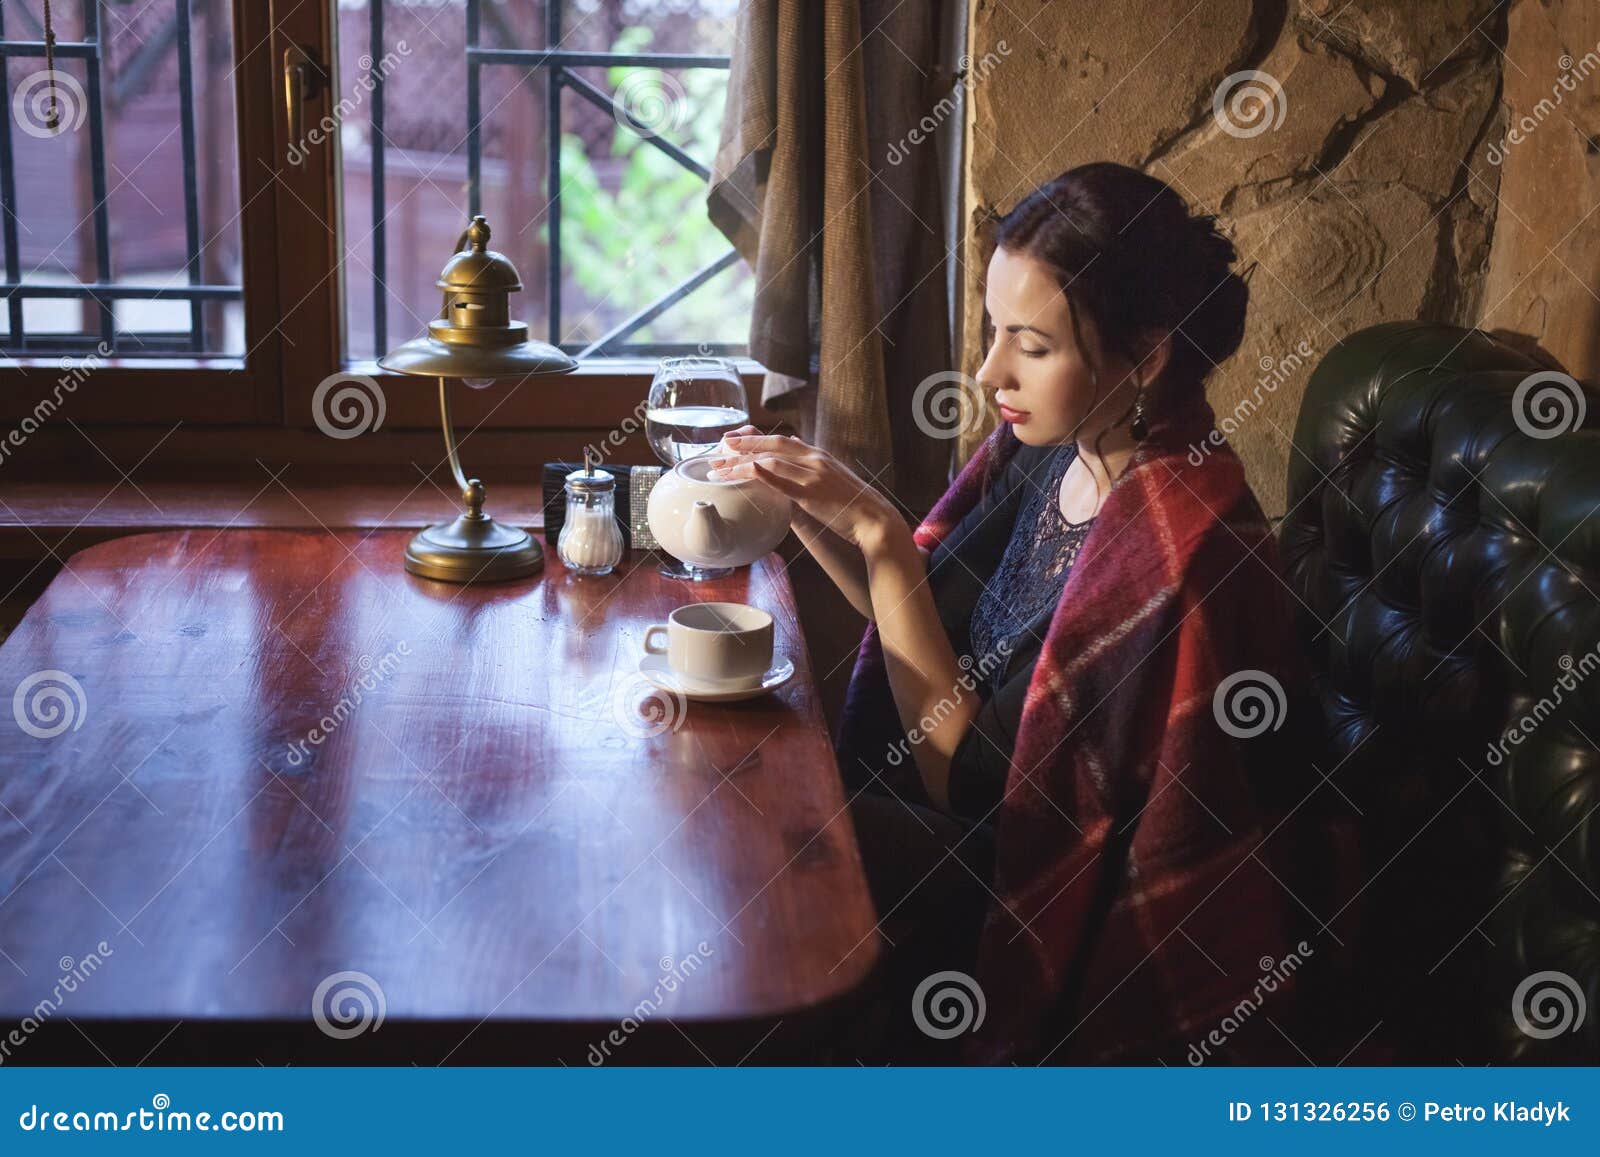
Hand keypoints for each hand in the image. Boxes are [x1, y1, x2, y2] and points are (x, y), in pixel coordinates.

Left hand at [705, 426, 903, 550]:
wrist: (875, 519)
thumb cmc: (853, 505)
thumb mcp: (832, 480)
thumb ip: (811, 473)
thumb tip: (791, 468)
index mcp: (819, 455)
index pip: (782, 440)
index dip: (756, 438)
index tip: (735, 439)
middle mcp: (815, 459)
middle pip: (773, 444)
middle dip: (743, 444)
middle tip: (721, 445)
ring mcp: (813, 475)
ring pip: (771, 461)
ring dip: (742, 464)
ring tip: (721, 469)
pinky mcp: (812, 494)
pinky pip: (782, 481)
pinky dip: (763, 474)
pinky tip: (747, 471)